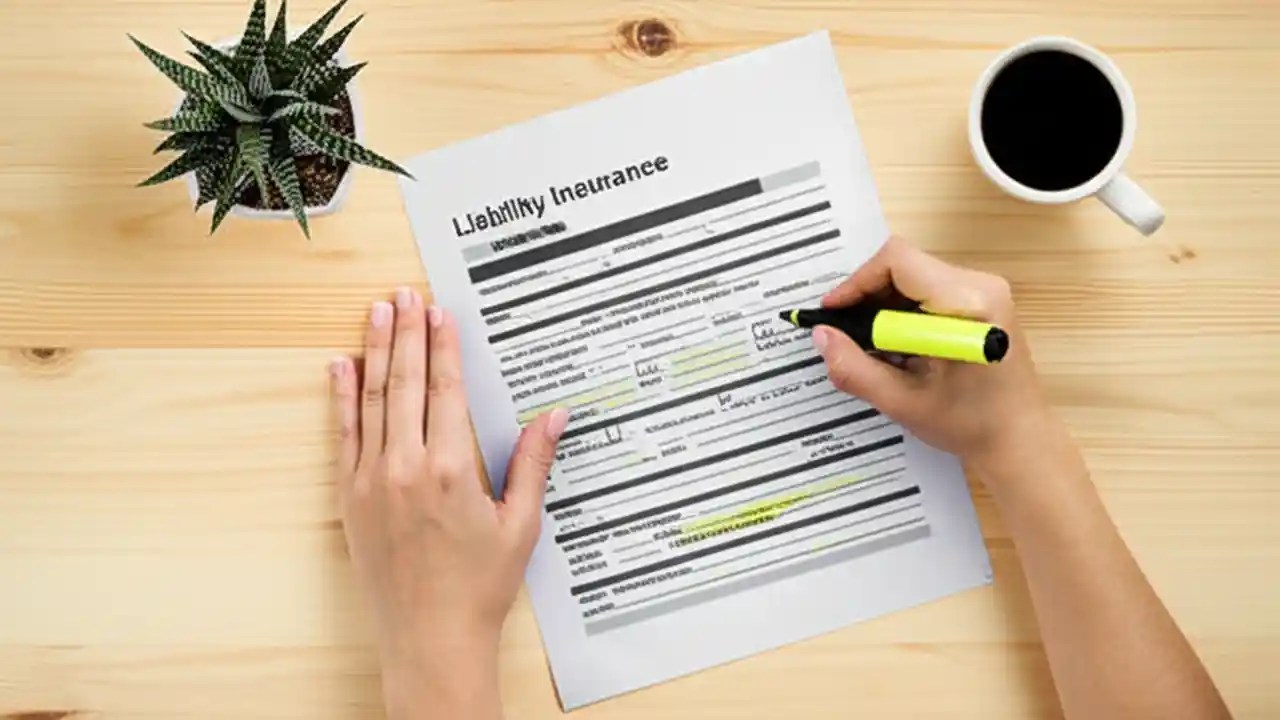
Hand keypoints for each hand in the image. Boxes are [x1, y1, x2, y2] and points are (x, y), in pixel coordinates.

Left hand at [329, 288, 568, 719]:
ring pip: (371, 401)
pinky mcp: (350, 499)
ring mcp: (372, 482)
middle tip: (405, 295)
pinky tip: (342, 368)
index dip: (442, 346)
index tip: (440, 312)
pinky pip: (344, 436)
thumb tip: (555, 416)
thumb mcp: (519, 525)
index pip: (445, 390)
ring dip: (374, 352)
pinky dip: (343, 399)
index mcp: (452, 470)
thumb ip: (532, 464)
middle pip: (404, 384)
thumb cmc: (479, 588)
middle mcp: (406, 468)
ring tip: (376, 313)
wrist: (431, 639)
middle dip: (405, 334)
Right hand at [813, 236, 1056, 479]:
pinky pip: (928, 290)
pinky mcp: (981, 302)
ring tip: (871, 347)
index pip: (898, 262)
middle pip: (904, 265)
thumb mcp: (902, 402)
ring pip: (913, 277)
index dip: (857, 282)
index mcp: (968, 304)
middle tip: (845, 334)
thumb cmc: (972, 424)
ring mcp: (984, 292)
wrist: (1019, 440)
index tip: (833, 312)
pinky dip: (901, 312)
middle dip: (867, 297)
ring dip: (883, 306)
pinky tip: (895, 347)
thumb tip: (822, 336)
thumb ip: (855, 368)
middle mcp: (981, 287)